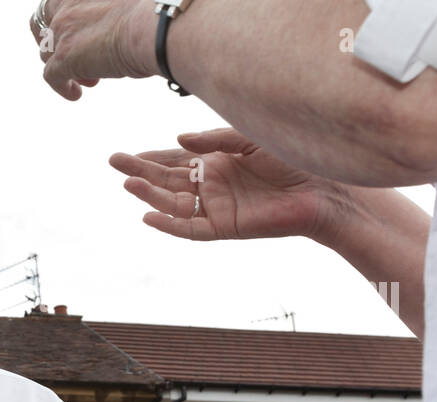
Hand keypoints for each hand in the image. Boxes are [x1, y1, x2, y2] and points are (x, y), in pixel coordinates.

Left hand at [29, 0, 157, 100]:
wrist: (157, 27)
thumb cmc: (152, 16)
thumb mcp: (124, 6)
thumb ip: (108, 16)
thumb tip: (111, 32)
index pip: (53, 4)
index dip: (56, 20)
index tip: (68, 34)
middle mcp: (67, 6)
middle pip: (41, 28)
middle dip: (52, 44)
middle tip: (68, 57)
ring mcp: (63, 32)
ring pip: (46, 54)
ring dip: (64, 67)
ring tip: (88, 78)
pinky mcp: (64, 57)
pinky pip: (51, 77)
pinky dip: (63, 87)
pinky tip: (76, 94)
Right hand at [110, 127, 352, 241]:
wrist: (321, 187)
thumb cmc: (291, 159)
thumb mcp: (248, 139)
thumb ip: (214, 139)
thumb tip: (178, 140)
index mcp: (216, 162)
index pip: (175, 160)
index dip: (151, 158)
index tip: (127, 155)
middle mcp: (212, 185)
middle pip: (167, 180)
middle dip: (140, 172)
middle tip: (114, 162)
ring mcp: (216, 207)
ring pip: (173, 203)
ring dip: (149, 194)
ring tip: (128, 184)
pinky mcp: (224, 227)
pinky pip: (189, 228)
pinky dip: (169, 224)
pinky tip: (149, 215)